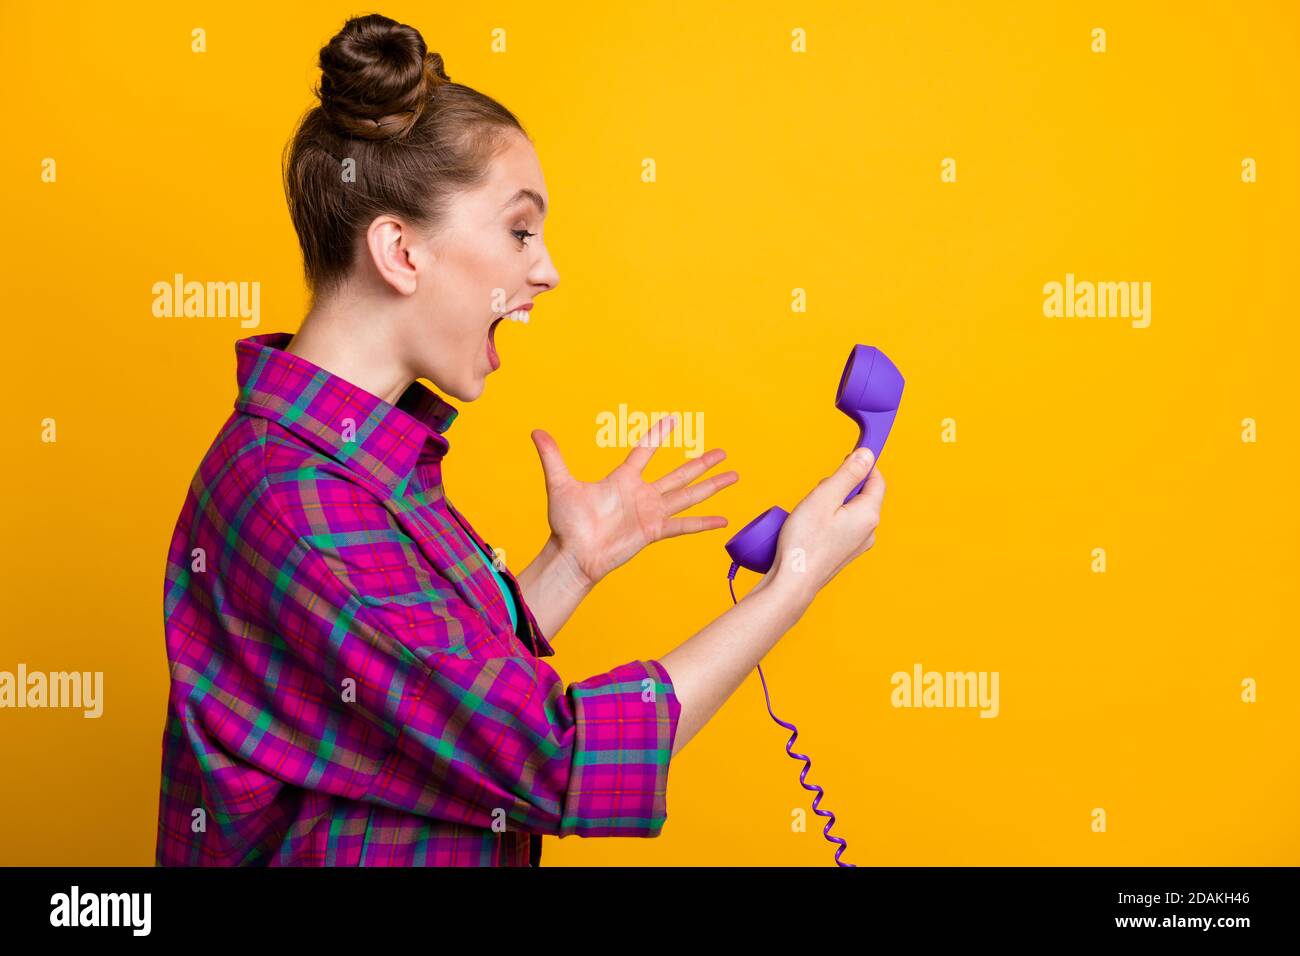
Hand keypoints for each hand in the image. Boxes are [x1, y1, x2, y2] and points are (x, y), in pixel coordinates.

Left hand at [530, 414, 738, 588]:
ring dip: (711, 486)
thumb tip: (536, 431)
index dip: (659, 435)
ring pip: (688, 495)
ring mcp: (650, 513)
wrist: (573, 555)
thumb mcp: (560, 484)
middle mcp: (642, 494)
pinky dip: (703, 523)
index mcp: (623, 479)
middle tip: (722, 452)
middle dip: (701, 463)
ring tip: (733, 476)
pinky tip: (723, 520)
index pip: (645, 451)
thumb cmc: (566, 524)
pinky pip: (684, 525)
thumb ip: (552, 457)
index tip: (673, 420)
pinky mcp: (654, 531)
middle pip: (679, 474)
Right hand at [763, 447, 885, 604]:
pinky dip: (827, 520)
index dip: (863, 464)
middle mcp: (868, 531)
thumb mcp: (824, 497)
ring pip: (849, 511)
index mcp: (868, 514)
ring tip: (809, 513)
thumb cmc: (804, 542)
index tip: (848, 455)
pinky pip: (841, 527)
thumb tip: (867, 455)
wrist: (793, 582)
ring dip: (831, 504)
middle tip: (817, 492)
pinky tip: (809, 527)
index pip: (876, 479)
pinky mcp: (844, 553)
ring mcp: (857, 545)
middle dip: (840, 486)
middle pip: (861, 495)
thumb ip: (847, 474)